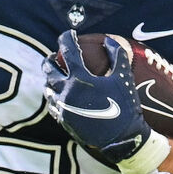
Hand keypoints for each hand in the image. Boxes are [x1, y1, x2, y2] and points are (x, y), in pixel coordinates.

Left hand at [43, 31, 157, 169]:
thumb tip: (108, 40)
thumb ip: (116, 55)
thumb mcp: (124, 78)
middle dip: (51, 59)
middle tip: (55, 55)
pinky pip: (52, 105)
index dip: (67, 39)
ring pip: (48, 88)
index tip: (69, 34)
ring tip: (55, 75)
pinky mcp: (63, 121)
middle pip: (49, 69)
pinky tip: (59, 95)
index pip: (68, 51)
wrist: (121, 139)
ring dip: (50, 79)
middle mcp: (66, 92)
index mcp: (80, 79)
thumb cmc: (124, 107)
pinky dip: (54, 96)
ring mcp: (63, 107)